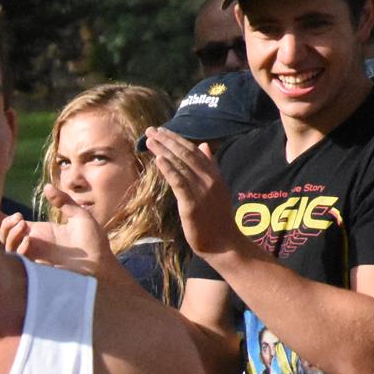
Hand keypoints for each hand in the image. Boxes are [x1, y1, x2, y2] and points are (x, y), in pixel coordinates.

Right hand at [0, 185, 110, 278]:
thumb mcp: (79, 215)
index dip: (3, 219)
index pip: (15, 225)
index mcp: (41, 232)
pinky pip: (18, 259)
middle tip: (18, 217)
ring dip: (10, 235)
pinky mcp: (38, 266)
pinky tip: (27, 241)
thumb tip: (47, 186)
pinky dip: (18, 249)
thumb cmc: (93, 240)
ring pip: (8, 248)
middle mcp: (34, 243)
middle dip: (5, 226)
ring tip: (23, 225)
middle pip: (6, 236)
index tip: (1, 210)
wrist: (100, 262)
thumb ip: (63, 201)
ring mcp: (35, 255)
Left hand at [143, 128, 239, 260]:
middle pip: (185, 154)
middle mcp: (209, 179)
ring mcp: (201, 191)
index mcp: (214, 175)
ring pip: (181, 165)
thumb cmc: (216, 218)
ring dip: (164, 150)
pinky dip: (169, 169)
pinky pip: (179, 182)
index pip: (194, 151)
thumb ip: (210, 167)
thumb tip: (204, 146)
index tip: (163, 130)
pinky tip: (158, 159)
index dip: (177, 139)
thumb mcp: (216, 188)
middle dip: (167, 140)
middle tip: (150, 130)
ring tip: (149, 140)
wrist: (223, 243)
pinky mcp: (192, 204)